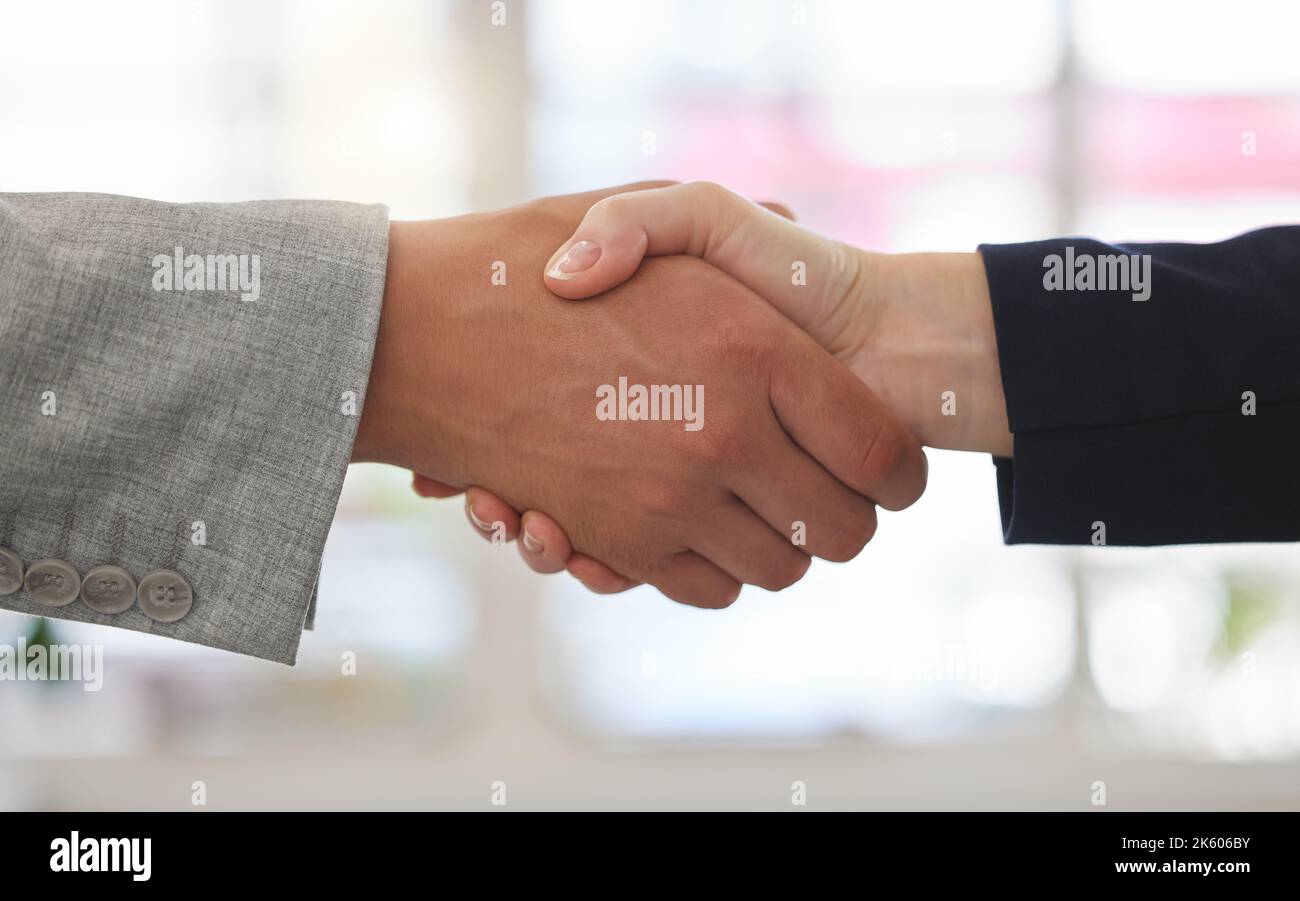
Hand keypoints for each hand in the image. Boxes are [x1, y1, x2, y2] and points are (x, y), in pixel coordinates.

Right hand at [362, 184, 927, 605]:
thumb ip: (744, 227)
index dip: (900, 474)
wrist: (418, 334)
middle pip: (842, 531)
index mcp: (754, 349)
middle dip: (848, 520)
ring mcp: (666, 498)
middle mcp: (721, 435)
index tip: (889, 473)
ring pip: (778, 569)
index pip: (881, 455)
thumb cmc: (536, 261)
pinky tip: (701, 522)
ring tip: (762, 505)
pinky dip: (716, 568)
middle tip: (830, 492)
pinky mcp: (616, 542)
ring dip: (782, 546)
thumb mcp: (651, 217)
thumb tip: (804, 231)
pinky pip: (707, 588)